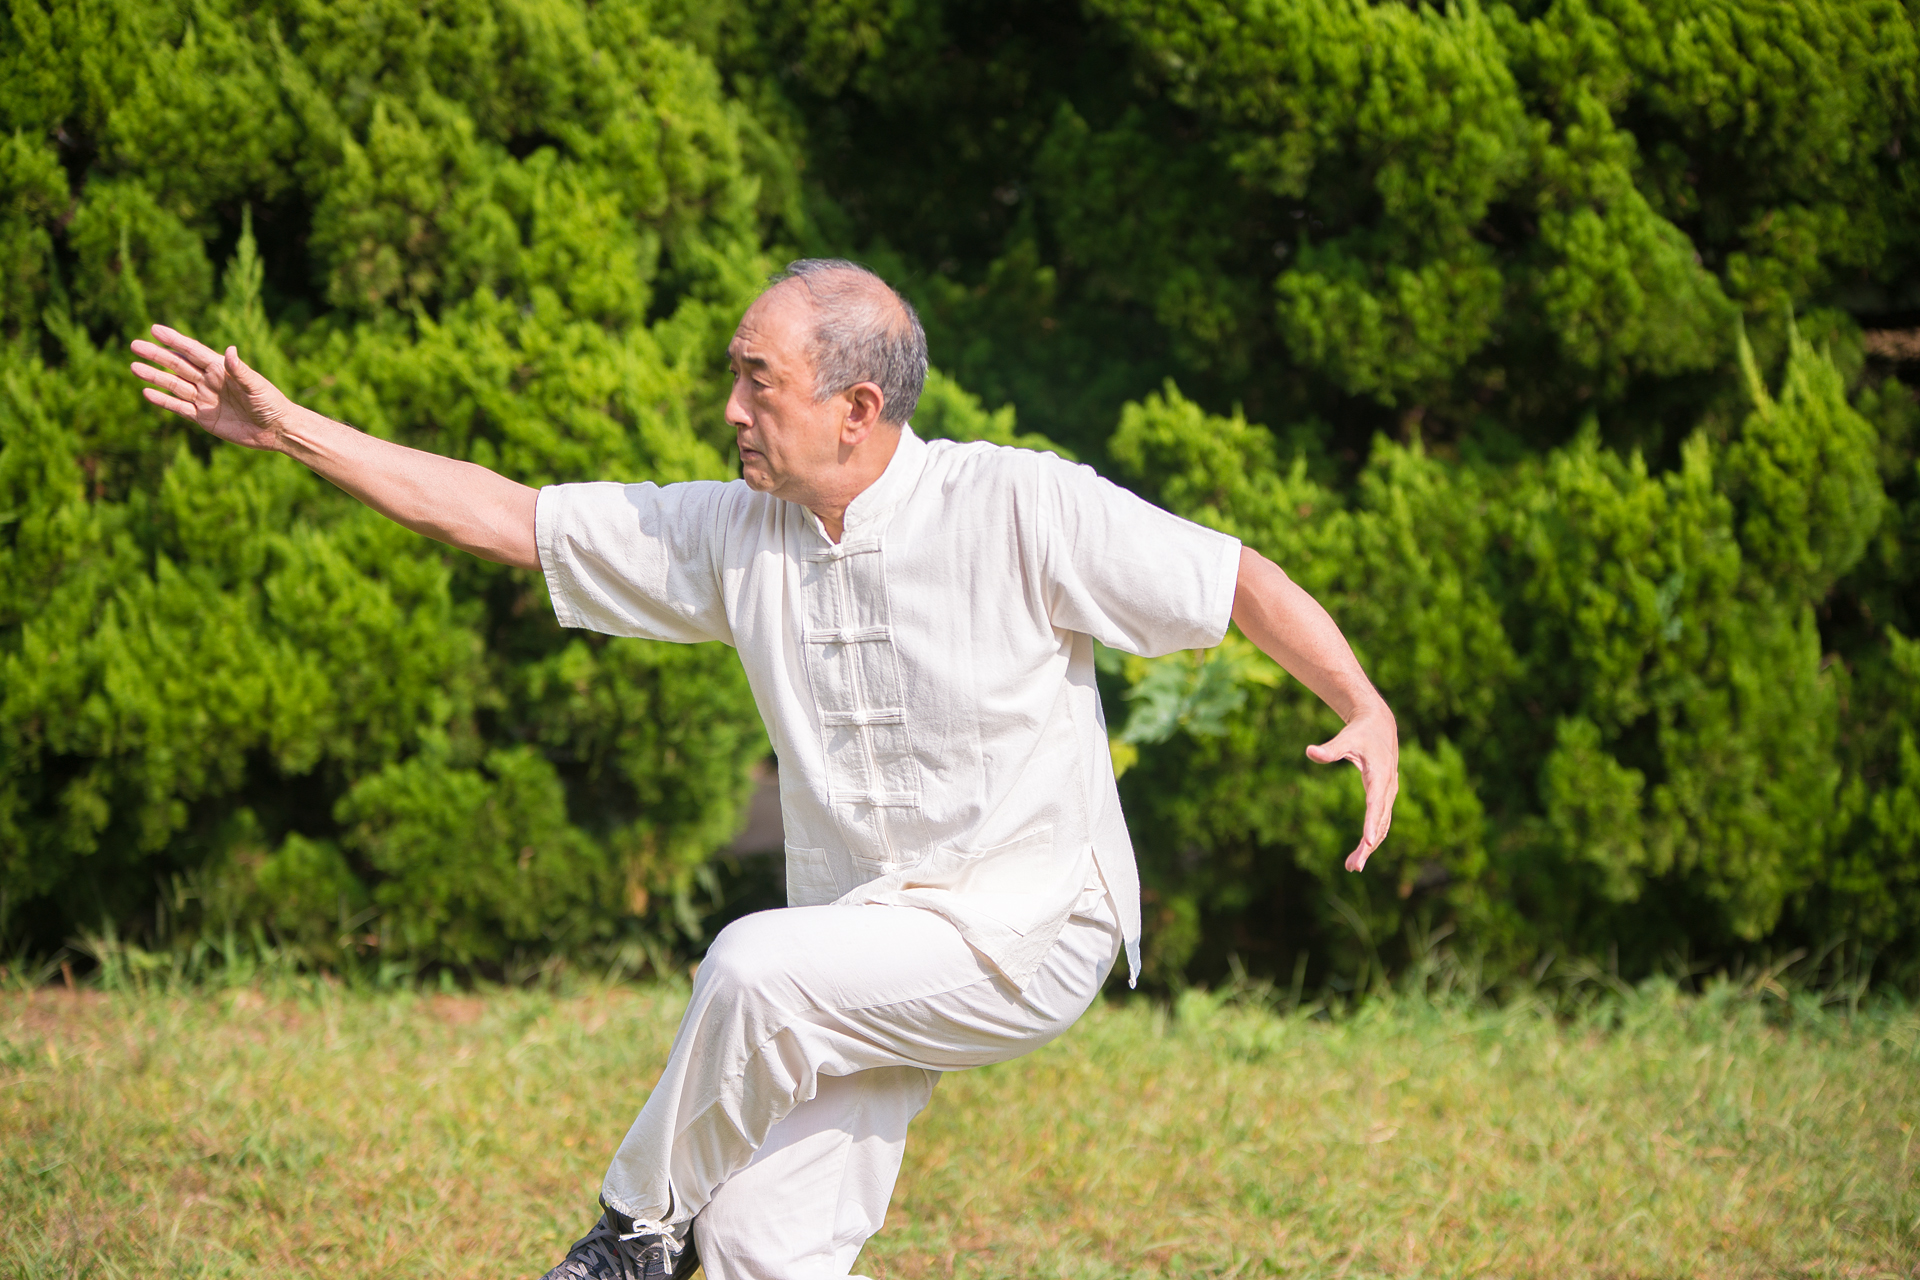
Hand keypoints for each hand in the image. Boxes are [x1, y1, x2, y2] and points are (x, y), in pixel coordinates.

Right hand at [129, 324, 292, 449]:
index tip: (154, 329)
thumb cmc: (271, 403)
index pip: (192, 351)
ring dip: (154, 376)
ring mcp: (204, 399)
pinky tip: (147, 392)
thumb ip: (240, 370)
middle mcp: (209, 381)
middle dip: (157, 355)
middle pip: (177, 365)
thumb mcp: (256, 386)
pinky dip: (163, 401)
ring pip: (174, 385)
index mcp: (221, 369)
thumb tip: (229, 350)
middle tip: (134, 344)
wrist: (276, 430)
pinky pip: (179, 407)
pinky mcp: (203, 418)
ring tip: (134, 366)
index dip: (174, 340)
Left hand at [1305, 702, 1398, 871]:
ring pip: (1382, 826)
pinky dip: (1372, 838)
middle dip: (1367, 846)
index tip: (1367, 842)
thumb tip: (1309, 752)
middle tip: (1353, 867)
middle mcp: (1388, 788)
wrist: (1380, 725)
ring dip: (1369, 848)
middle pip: (1379, 822)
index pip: (1375, 803)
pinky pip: (1381, 822)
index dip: (1371, 823)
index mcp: (1381, 775)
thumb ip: (1330, 749)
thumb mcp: (1346, 738)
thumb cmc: (1361, 732)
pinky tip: (1361, 852)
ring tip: (1352, 867)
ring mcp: (1389, 795)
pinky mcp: (1385, 798)